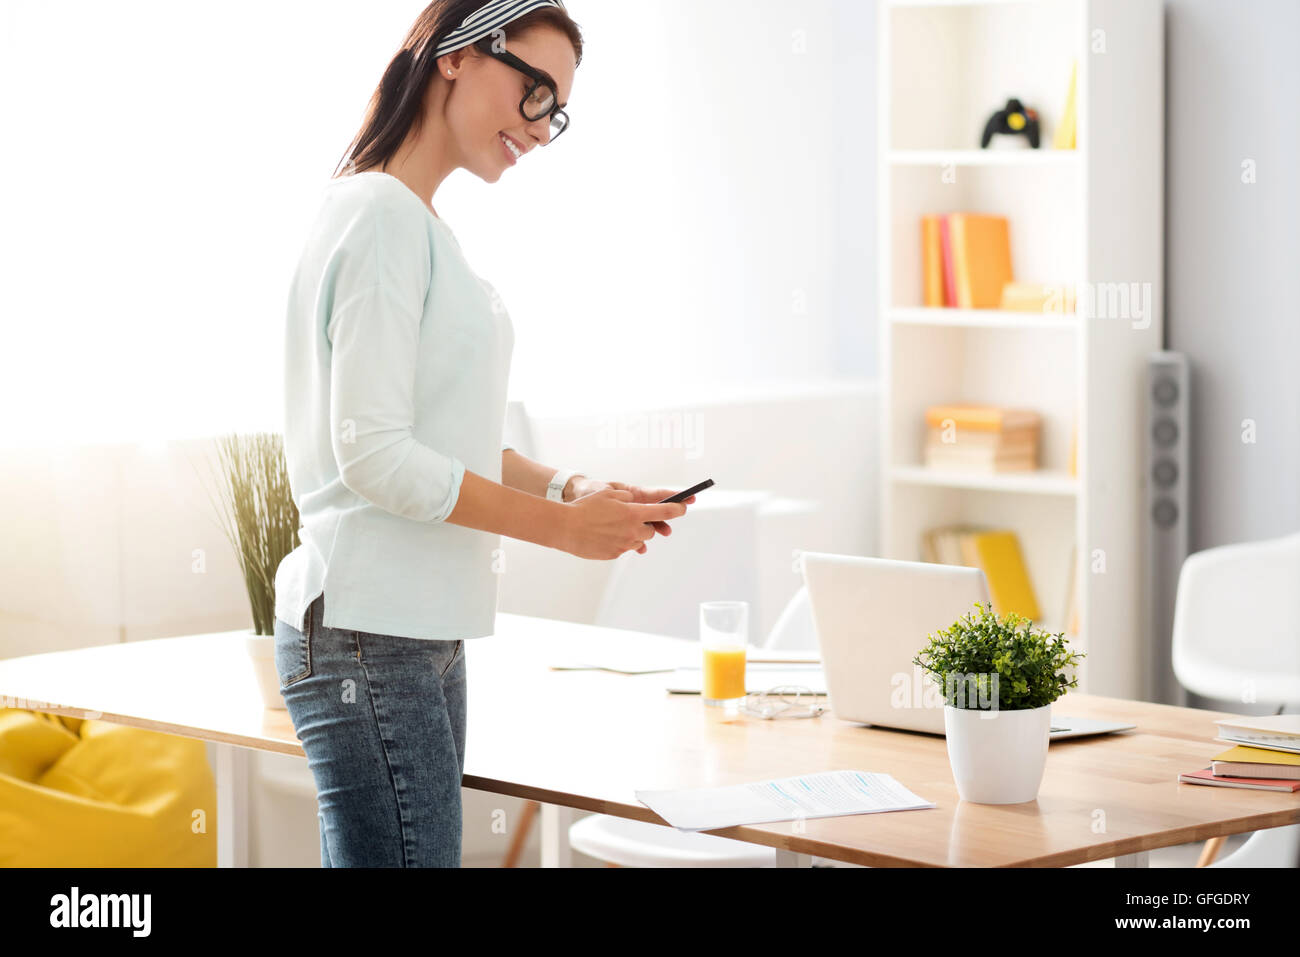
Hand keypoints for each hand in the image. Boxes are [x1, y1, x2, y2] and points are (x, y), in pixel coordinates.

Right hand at [559, 487, 688, 559]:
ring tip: (613, 527)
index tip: (684, 507)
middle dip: (646, 524)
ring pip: (638, 541)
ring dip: (632, 534)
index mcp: (633, 513)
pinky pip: (623, 548)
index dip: (677, 509)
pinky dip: (619, 542)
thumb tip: (633, 503)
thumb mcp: (608, 494)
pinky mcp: (614, 554)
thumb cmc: (585, 508)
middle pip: (651, 530)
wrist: (565, 527)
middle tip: (632, 518)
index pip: (663, 511)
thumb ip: (626, 497)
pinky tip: (605, 535)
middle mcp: (632, 531)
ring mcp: (623, 545)